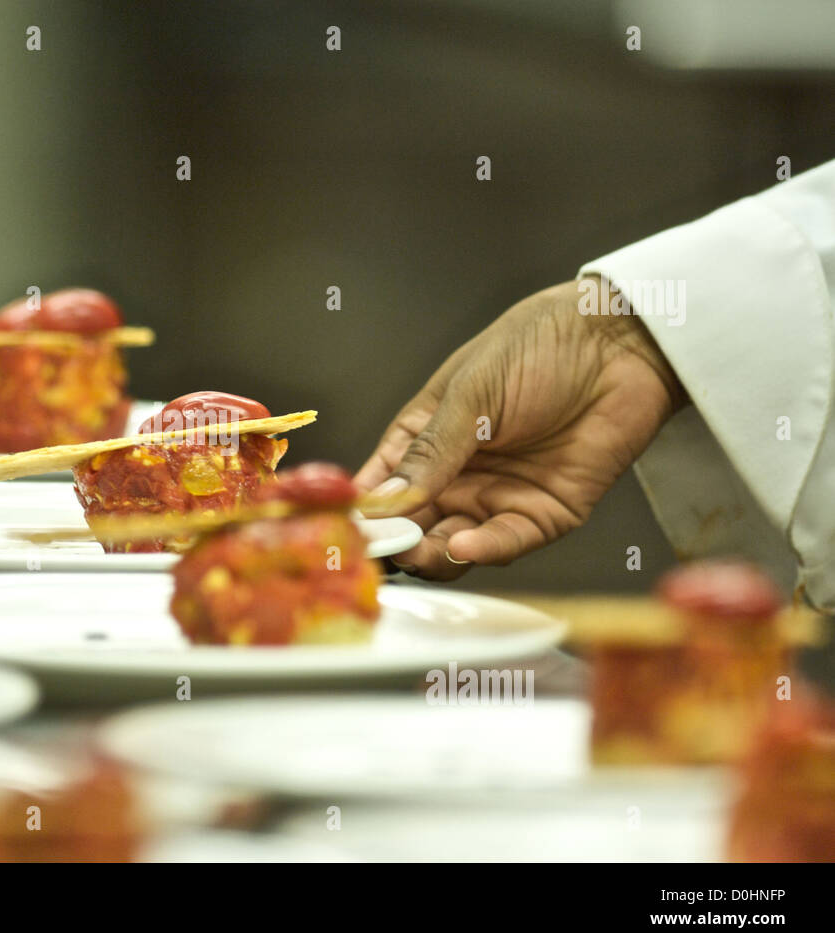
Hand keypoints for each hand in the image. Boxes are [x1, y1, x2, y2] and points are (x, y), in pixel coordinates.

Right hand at [355, 278, 686, 579]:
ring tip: (419, 550)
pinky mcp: (544, 514)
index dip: (365, 509)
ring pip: (452, 544)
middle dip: (396, 540)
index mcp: (425, 438)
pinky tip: (463, 545)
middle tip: (386, 548)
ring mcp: (498, 496)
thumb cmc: (538, 346)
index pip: (382, 485)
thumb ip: (430, 450)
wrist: (620, 341)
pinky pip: (507, 542)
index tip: (350, 527)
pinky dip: (483, 549)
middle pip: (413, 524)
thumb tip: (384, 499)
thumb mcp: (471, 392)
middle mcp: (456, 475)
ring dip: (433, 552)